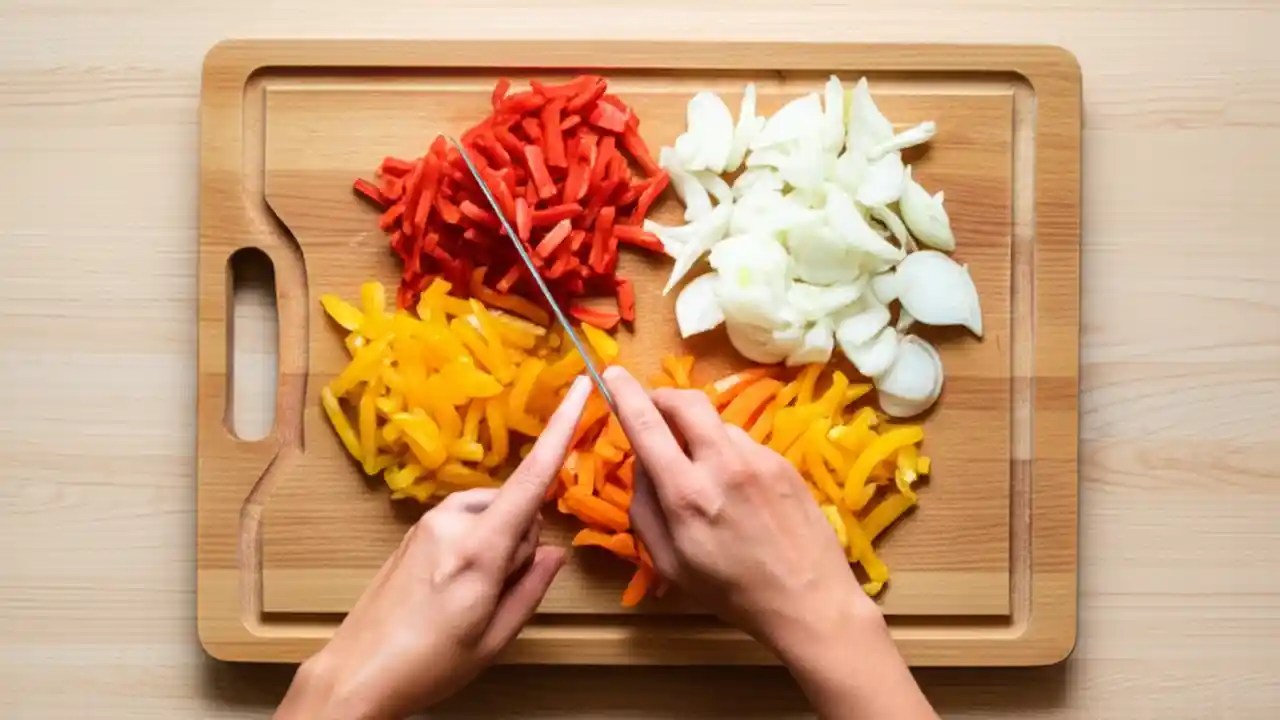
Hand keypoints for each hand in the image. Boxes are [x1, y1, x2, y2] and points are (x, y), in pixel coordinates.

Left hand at [277, 377, 590, 719]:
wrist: (356, 674)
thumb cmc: (429, 666)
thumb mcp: (495, 639)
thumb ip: (532, 589)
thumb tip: (556, 553)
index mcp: (478, 550)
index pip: (532, 479)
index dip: (562, 431)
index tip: (583, 387)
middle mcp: (451, 522)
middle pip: (517, 508)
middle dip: (523, 545)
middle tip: (495, 598)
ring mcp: (429, 522)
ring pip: (492, 514)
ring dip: (498, 544)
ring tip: (470, 597)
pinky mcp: (415, 528)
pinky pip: (466, 520)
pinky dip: (477, 543)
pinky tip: (454, 587)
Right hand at [602, 366, 865, 653]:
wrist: (808, 600)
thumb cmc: (730, 591)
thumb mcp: (669, 562)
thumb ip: (644, 508)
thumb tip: (640, 463)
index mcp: (686, 495)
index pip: (646, 425)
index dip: (625, 393)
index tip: (612, 372)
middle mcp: (723, 465)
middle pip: (686, 402)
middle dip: (662, 398)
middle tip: (654, 412)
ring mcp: (759, 459)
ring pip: (717, 424)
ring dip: (699, 434)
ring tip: (704, 472)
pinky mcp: (783, 462)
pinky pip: (744, 443)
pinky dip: (729, 453)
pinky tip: (739, 490)